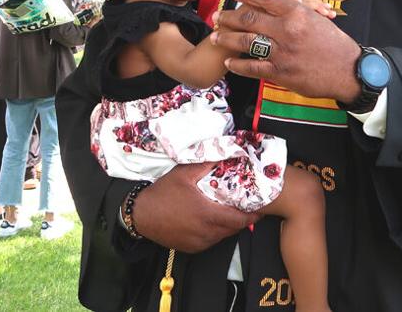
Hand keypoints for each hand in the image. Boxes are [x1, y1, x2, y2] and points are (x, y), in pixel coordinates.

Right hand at [131, 162, 257, 252]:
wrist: (141, 215)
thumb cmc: (162, 193)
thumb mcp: (184, 173)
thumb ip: (207, 163)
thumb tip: (225, 152)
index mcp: (208, 214)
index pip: (240, 219)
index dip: (253, 215)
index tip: (260, 208)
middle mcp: (206, 232)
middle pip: (234, 229)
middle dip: (242, 219)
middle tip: (247, 207)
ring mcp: (199, 242)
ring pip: (223, 236)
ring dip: (228, 225)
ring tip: (229, 212)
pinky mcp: (192, 248)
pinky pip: (211, 242)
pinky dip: (215, 233)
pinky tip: (211, 221)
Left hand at [212, 0, 361, 103]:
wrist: (348, 72)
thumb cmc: (335, 45)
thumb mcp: (318, 19)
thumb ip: (299, 5)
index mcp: (297, 13)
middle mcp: (287, 30)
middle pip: (249, 18)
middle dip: (228, 17)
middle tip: (216, 16)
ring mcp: (283, 52)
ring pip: (246, 42)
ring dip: (227, 39)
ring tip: (215, 37)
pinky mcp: (280, 72)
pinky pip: (252, 67)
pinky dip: (238, 64)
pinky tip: (229, 62)